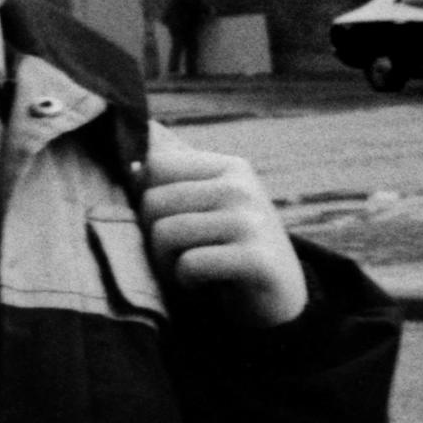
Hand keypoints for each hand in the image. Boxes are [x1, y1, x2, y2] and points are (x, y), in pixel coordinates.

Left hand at [138, 138, 309, 328]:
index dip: (143, 198)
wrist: (280, 297)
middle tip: (174, 255)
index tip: (163, 221)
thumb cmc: (232, 246)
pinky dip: (186, 280)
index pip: (154, 164)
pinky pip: (189, 264)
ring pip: (165, 233)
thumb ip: (177, 166)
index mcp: (229, 167)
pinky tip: (202, 283)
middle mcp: (242, 187)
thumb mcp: (210, 200)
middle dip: (151, 237)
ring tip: (185, 270)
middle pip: (152, 202)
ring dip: (165, 263)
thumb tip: (143, 126)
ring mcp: (252, 222)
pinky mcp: (256, 260)